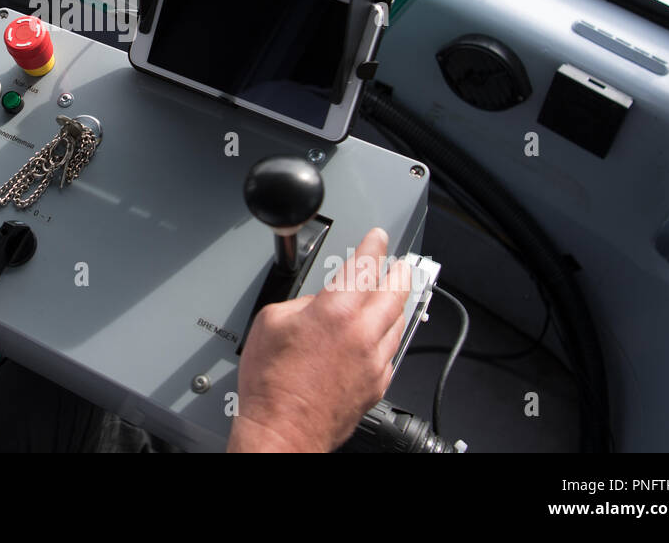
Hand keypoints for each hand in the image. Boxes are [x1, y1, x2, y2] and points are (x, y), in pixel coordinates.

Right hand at [228, 227, 411, 452]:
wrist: (283, 430)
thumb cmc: (271, 384)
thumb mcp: (270, 321)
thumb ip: (300, 303)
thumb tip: (315, 305)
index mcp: (335, 311)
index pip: (364, 266)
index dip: (373, 246)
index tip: (378, 237)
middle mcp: (362, 334)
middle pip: (394, 291)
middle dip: (398, 271)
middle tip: (399, 262)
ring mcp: (374, 361)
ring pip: (398, 322)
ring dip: (398, 302)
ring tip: (395, 293)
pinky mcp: (376, 385)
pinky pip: (392, 351)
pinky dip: (391, 334)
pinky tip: (385, 333)